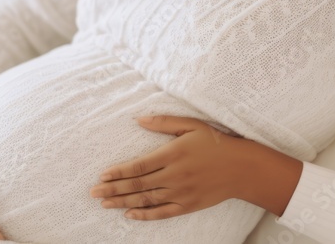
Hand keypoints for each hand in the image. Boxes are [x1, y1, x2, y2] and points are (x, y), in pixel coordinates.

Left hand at [88, 115, 244, 220]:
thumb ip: (164, 122)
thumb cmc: (216, 143)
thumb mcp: (191, 125)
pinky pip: (162, 213)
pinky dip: (145, 215)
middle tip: (94, 192)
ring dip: (123, 202)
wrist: (241, 168)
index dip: (119, 172)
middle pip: (137, 185)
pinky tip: (130, 214)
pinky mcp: (188, 205)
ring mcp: (181, 193)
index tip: (102, 175)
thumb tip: (138, 119)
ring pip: (146, 200)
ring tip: (105, 204)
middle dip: (113, 189)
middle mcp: (174, 175)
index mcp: (173, 154)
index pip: (138, 165)